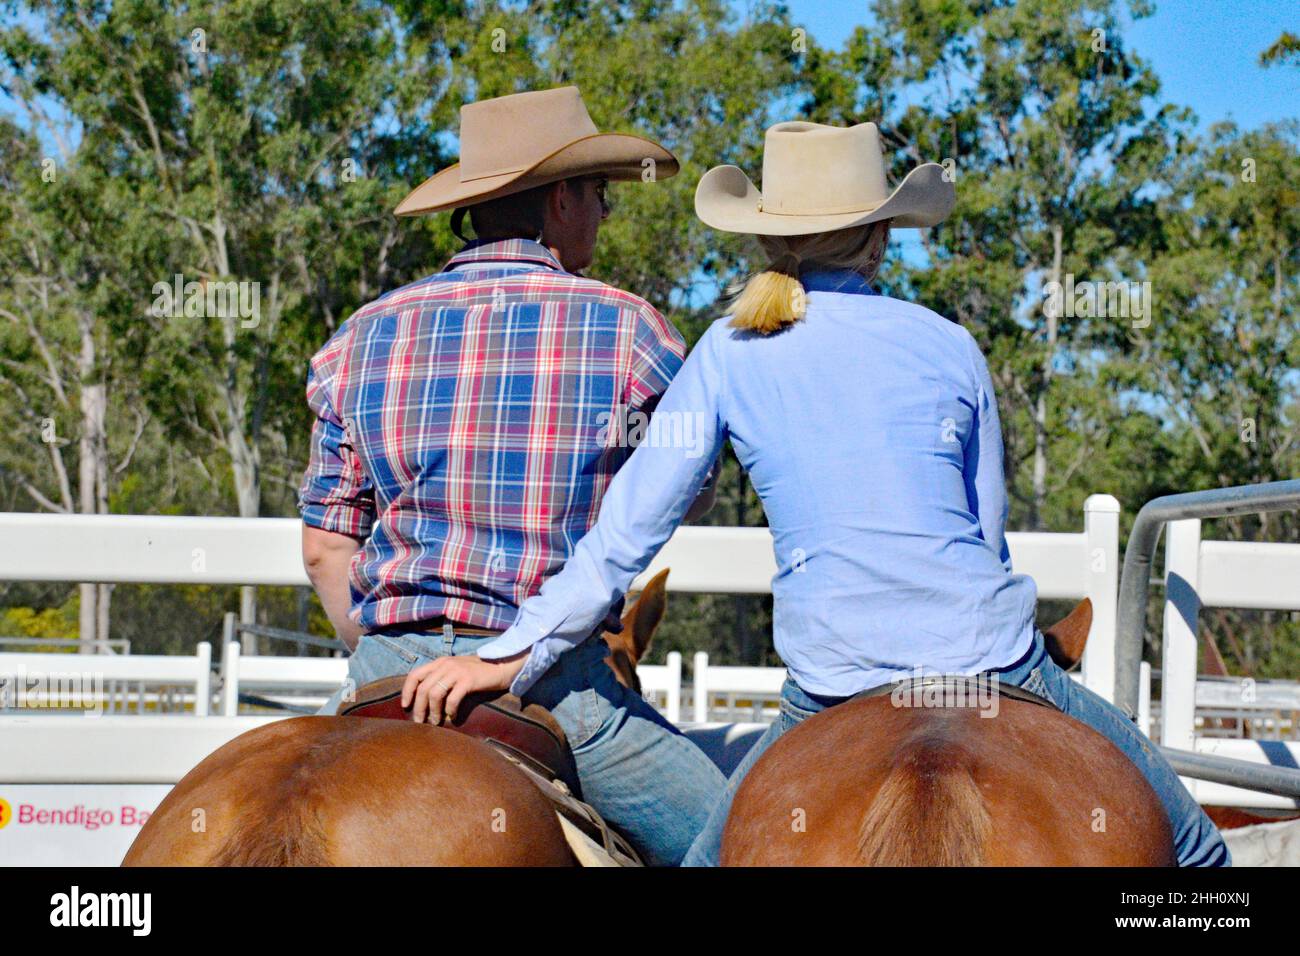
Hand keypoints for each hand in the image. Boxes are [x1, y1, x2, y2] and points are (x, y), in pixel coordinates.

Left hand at [401, 653, 526, 724]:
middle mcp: (446, 665)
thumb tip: (426, 699)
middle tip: (420, 721)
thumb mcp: (456, 670)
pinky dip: (450, 711)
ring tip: (436, 722)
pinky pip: (452, 699)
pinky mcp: (468, 680)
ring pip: (435, 694)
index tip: (406, 705)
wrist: (501, 665)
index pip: (415, 675)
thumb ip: (442, 678)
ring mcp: (457, 672)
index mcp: (440, 662)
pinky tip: (453, 717)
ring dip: (433, 712)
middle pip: (423, 688)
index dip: (407, 691)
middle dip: (419, 707)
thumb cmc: (478, 672)